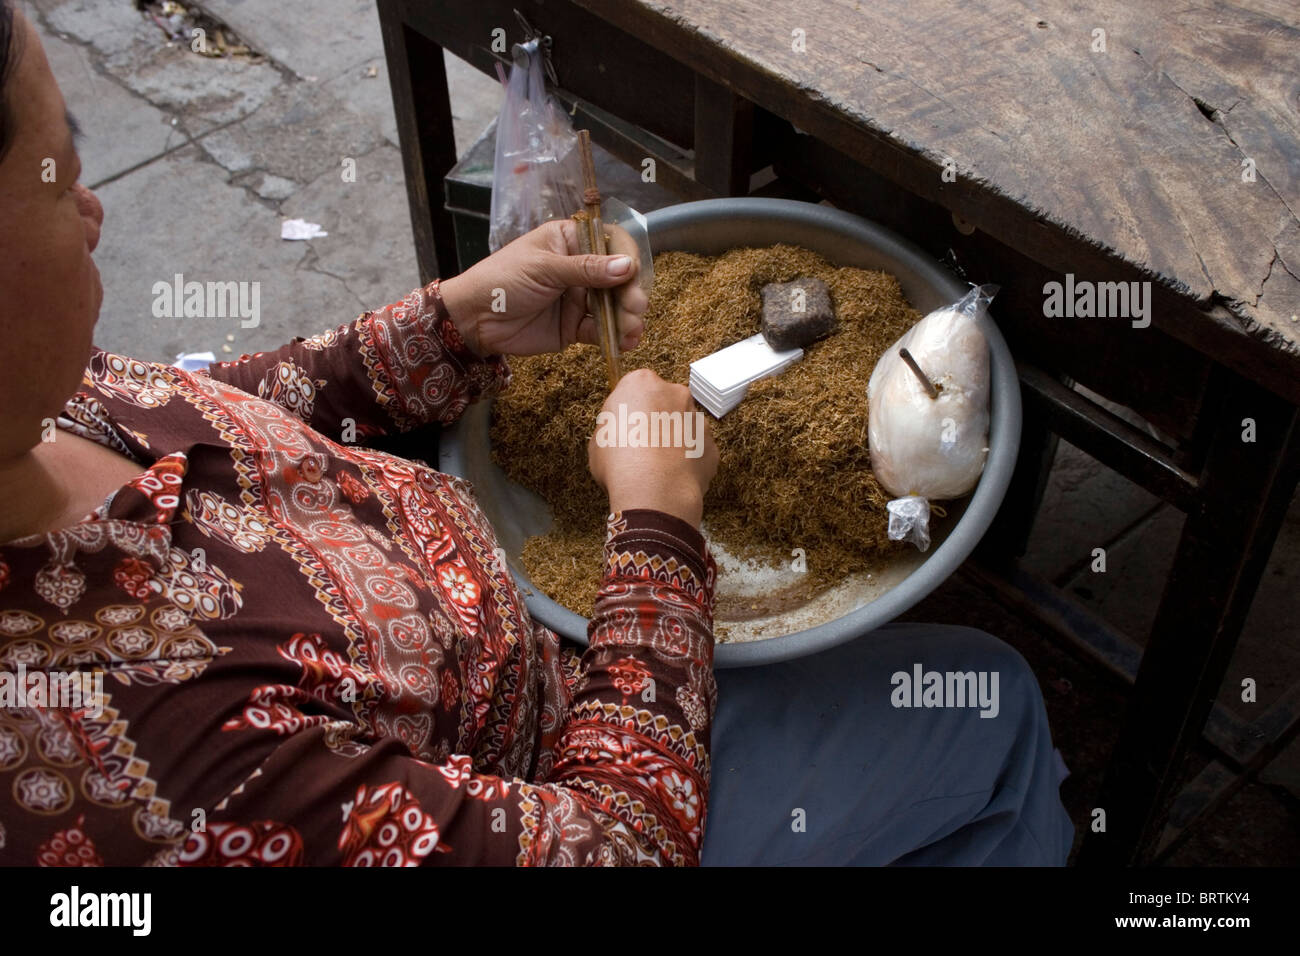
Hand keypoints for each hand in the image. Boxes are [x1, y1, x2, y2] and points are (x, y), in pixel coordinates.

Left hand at [438, 219, 647, 357]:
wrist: (474, 320)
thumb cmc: (502, 280)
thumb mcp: (544, 268)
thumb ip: (586, 269)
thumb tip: (627, 266)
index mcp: (571, 241)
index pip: (610, 243)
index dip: (626, 258)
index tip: (632, 274)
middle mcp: (580, 268)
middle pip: (618, 278)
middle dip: (630, 293)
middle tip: (635, 308)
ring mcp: (578, 298)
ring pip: (613, 306)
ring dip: (627, 318)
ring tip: (632, 330)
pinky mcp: (574, 326)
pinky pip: (600, 330)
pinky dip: (614, 337)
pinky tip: (625, 342)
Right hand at [587, 369, 717, 528]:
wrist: (653, 490)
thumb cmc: (620, 461)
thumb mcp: (599, 439)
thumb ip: (613, 428)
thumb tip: (618, 436)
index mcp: (643, 383)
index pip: (636, 388)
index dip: (630, 410)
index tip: (625, 427)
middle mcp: (675, 394)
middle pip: (666, 403)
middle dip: (657, 421)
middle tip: (641, 447)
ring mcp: (698, 420)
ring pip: (685, 427)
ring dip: (674, 442)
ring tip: (657, 468)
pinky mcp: (711, 446)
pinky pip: (698, 451)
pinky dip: (688, 462)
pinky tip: (672, 478)